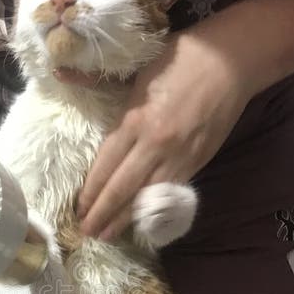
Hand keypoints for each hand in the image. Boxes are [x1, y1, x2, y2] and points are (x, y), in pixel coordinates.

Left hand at [77, 28, 252, 239]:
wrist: (233, 59)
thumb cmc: (182, 57)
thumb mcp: (138, 67)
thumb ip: (99, 81)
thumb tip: (60, 74)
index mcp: (136, 121)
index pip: (106, 166)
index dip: (91, 191)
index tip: (78, 208)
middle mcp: (156, 145)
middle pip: (122, 188)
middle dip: (102, 213)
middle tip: (86, 232)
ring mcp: (179, 156)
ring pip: (146, 197)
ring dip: (125, 219)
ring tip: (108, 236)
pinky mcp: (198, 161)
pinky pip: (170, 191)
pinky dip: (153, 209)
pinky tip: (141, 221)